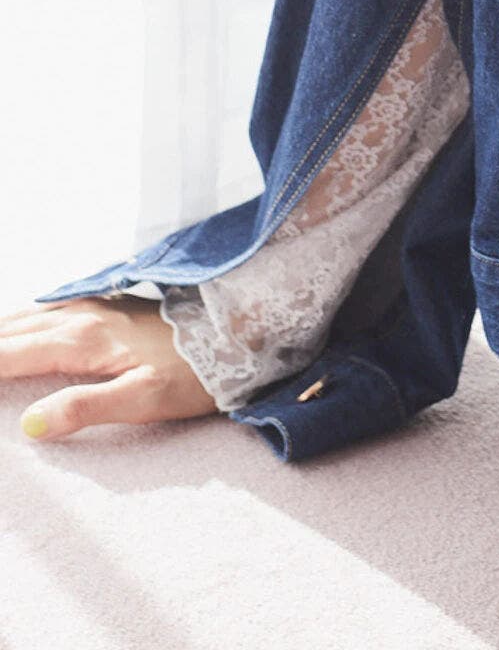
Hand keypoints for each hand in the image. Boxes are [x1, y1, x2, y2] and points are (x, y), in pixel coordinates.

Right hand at [2, 293, 217, 441]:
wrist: (241, 330)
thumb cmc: (197, 371)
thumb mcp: (145, 400)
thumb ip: (87, 408)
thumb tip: (29, 426)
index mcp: (82, 340)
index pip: (7, 353)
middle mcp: (82, 315)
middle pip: (9, 329)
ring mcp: (95, 305)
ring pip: (26, 315)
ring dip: (0, 330)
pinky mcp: (108, 306)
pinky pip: (46, 308)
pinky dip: (18, 319)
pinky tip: (18, 324)